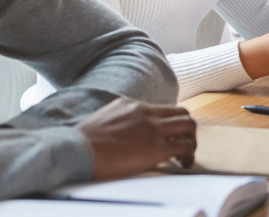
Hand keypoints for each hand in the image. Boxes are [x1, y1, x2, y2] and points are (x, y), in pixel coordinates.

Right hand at [77, 99, 196, 179]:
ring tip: (186, 155)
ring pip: (189, 126)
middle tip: (184, 143)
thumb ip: (119, 119)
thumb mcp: (104, 118)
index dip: (170, 122)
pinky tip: (182, 164)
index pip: (162, 108)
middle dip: (187, 128)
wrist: (77, 149)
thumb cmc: (82, 141)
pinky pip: (184, 146)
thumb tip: (125, 132)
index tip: (169, 135)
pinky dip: (188, 155)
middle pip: (182, 113)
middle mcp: (146, 113)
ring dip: (192, 140)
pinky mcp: (156, 148)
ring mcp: (153, 129)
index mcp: (131, 104)